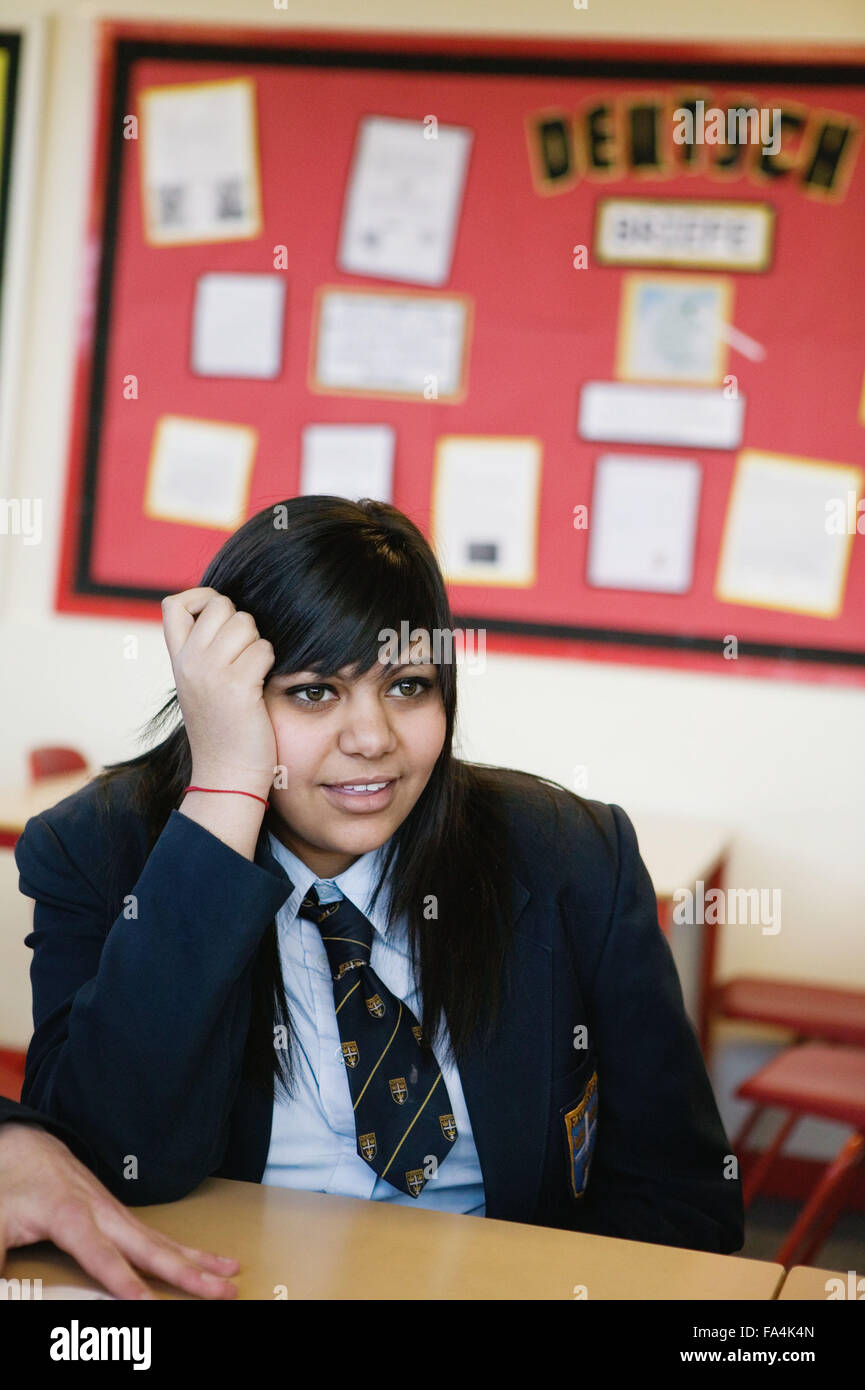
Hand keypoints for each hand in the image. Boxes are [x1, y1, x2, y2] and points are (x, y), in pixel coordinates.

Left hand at [0, 1122, 239, 1299]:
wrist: (27, 1147)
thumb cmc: (10, 1187)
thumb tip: (4, 1293)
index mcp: (69, 1216)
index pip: (100, 1255)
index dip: (122, 1282)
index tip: (146, 1306)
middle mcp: (102, 1213)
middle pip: (150, 1247)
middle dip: (187, 1272)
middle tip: (222, 1292)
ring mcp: (116, 1213)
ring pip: (163, 1241)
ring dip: (200, 1262)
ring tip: (232, 1279)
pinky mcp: (121, 1216)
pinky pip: (160, 1236)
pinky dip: (190, 1251)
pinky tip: (212, 1263)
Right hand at [162, 587, 276, 796]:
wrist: (226, 776)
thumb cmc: (223, 730)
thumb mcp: (200, 686)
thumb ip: (204, 651)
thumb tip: (227, 614)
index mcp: (177, 661)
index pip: (173, 603)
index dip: (201, 599)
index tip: (218, 621)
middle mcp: (188, 663)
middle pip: (220, 606)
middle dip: (241, 624)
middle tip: (242, 658)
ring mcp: (210, 673)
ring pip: (245, 623)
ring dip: (257, 644)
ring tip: (251, 675)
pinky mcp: (237, 686)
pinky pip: (264, 649)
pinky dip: (269, 664)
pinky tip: (261, 687)